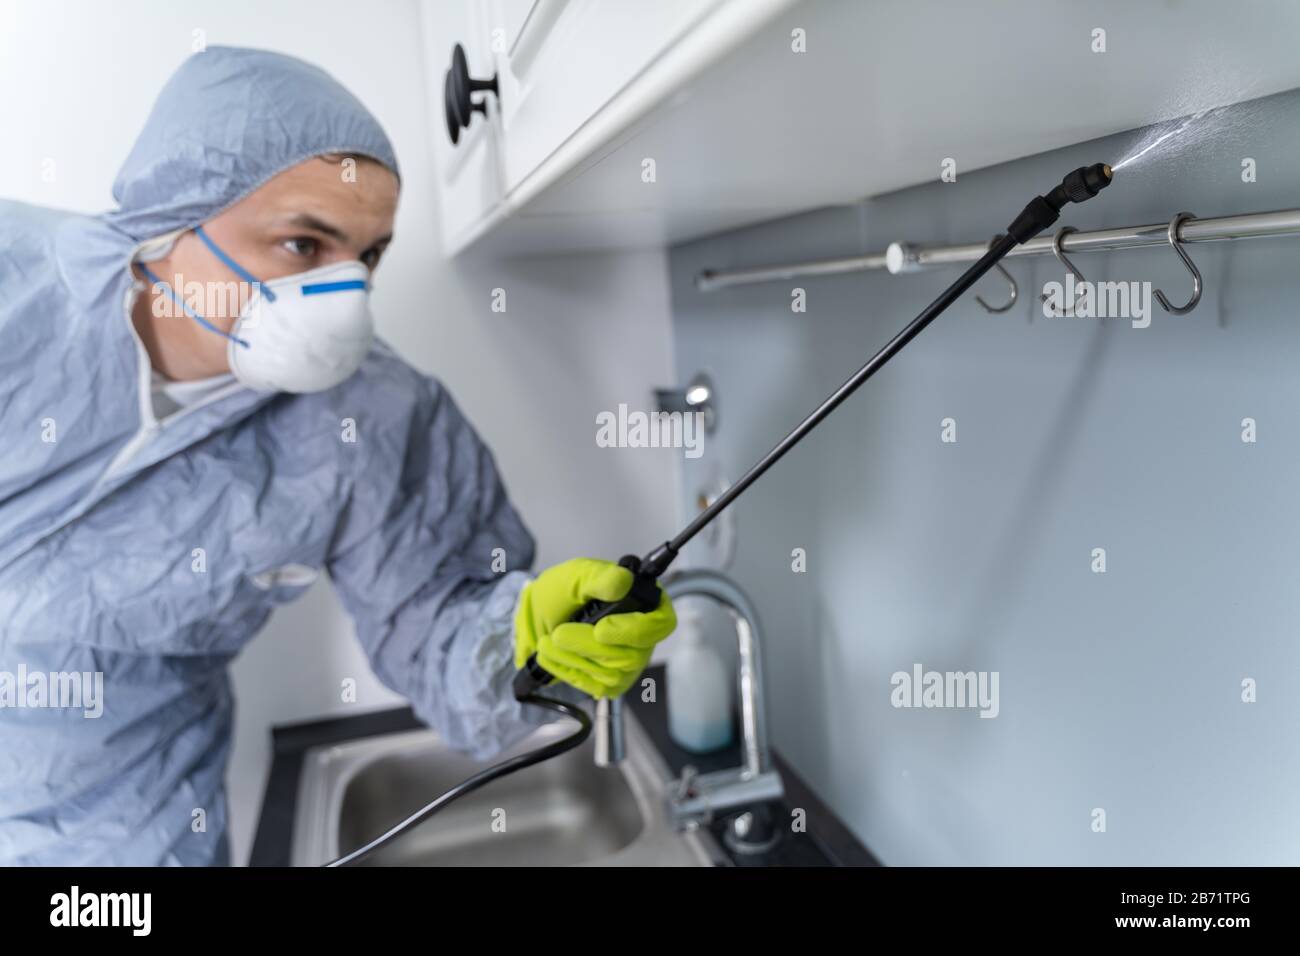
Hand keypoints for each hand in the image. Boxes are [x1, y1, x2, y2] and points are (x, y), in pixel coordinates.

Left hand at [513, 557, 675, 697]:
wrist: (540, 616)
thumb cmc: (565, 593)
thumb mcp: (577, 577)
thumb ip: (599, 578)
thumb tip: (623, 580)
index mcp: (645, 603)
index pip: (661, 623)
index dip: (634, 630)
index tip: (601, 628)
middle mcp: (643, 636)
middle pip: (633, 655)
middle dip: (590, 646)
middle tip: (559, 634)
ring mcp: (630, 662)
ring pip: (613, 674)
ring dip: (574, 658)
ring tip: (549, 641)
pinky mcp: (613, 682)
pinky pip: (598, 687)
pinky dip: (570, 671)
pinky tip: (553, 655)